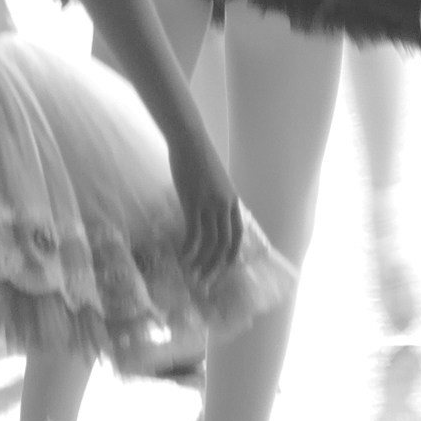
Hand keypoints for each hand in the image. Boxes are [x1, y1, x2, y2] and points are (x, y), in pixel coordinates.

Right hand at [166, 133, 242, 285]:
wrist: (190, 142)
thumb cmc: (200, 159)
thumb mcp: (216, 181)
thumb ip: (217, 199)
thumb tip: (211, 214)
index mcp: (232, 200)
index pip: (237, 234)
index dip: (232, 252)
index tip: (226, 267)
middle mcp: (224, 206)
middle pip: (224, 242)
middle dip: (216, 264)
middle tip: (206, 278)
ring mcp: (209, 205)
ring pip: (209, 241)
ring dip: (202, 260)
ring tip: (193, 271)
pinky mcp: (192, 203)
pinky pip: (193, 232)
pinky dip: (189, 248)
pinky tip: (183, 256)